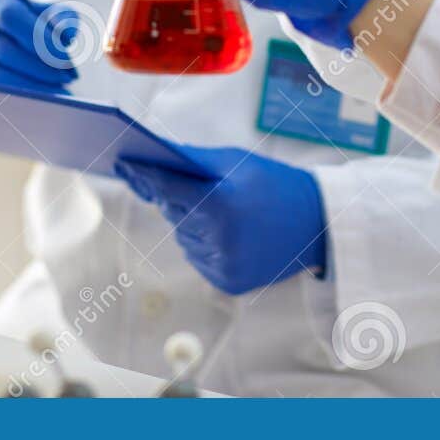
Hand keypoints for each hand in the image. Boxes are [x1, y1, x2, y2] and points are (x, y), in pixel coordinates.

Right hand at [0, 0, 77, 91]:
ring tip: (59, 95)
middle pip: (3, 51)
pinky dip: (14, 99)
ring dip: (31, 89)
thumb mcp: (33, 9)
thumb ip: (56, 17)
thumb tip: (69, 35)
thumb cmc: (12, 20)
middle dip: (41, 70)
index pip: (11, 16)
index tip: (66, 59)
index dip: (40, 39)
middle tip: (68, 81)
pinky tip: (36, 104)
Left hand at [115, 146, 326, 295]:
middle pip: (172, 211)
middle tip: (196, 184)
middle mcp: (218, 238)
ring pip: (182, 235)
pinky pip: (196, 256)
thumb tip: (151, 157)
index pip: (166, 186)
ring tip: (225, 210)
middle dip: (175, 195)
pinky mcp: (226, 282)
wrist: (316, 224)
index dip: (143, 174)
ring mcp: (222, 264)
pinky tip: (229, 231)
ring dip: (191, 220)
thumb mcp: (236, 161)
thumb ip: (193, 160)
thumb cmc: (274, 184)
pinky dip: (203, 242)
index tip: (123, 164)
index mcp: (220, 202)